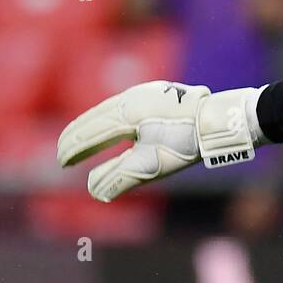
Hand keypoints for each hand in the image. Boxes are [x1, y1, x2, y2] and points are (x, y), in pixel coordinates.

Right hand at [57, 81, 264, 201]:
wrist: (220, 119)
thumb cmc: (187, 142)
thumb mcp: (152, 166)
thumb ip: (119, 177)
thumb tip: (93, 191)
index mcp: (127, 112)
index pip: (91, 132)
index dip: (75, 148)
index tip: (62, 162)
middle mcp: (133, 97)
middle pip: (95, 117)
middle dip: (77, 136)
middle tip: (62, 153)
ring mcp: (146, 91)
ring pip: (108, 108)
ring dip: (91, 124)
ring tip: (79, 138)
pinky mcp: (157, 92)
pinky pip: (122, 104)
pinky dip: (108, 116)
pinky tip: (110, 124)